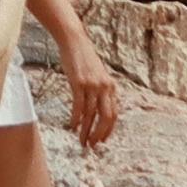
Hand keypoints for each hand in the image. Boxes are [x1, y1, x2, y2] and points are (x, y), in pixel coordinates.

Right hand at [58, 11, 124, 147]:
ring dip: (86, 130)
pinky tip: (72, 126)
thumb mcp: (97, 75)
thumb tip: (97, 108)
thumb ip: (100, 90)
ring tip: (81, 140)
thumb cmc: (83, 58)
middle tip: (92, 145)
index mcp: (111, 87)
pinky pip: (79, 106)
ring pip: (91, 115)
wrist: (74, 40)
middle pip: (106, 118)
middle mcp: (105, 87)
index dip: (108, 130)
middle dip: (99, 135)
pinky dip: (76, 119)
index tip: (101, 141)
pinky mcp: (79, 83)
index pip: (114, 114)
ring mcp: (92, 85)